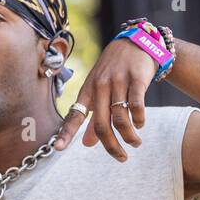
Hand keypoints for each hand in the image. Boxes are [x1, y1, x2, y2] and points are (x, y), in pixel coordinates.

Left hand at [53, 33, 157, 160]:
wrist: (135, 42)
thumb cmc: (114, 71)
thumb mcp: (99, 90)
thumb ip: (94, 117)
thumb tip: (87, 144)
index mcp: (87, 91)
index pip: (74, 116)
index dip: (66, 133)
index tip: (58, 148)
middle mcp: (100, 86)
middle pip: (101, 125)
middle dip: (111, 146)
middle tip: (121, 157)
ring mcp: (118, 81)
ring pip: (120, 118)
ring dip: (129, 136)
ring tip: (135, 143)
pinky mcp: (137, 78)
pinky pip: (136, 105)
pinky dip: (139, 119)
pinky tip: (141, 124)